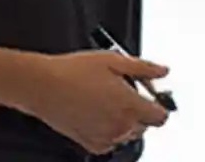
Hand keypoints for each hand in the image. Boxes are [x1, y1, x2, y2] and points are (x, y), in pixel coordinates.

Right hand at [18, 51, 170, 154]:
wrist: (42, 85)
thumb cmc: (73, 71)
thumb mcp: (114, 60)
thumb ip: (144, 68)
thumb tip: (163, 71)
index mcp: (130, 105)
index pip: (161, 116)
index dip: (159, 104)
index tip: (152, 96)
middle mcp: (120, 125)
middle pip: (145, 126)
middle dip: (141, 111)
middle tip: (125, 92)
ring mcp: (105, 137)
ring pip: (128, 135)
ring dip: (125, 121)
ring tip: (108, 100)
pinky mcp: (89, 143)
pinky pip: (110, 142)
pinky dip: (109, 131)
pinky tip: (97, 113)